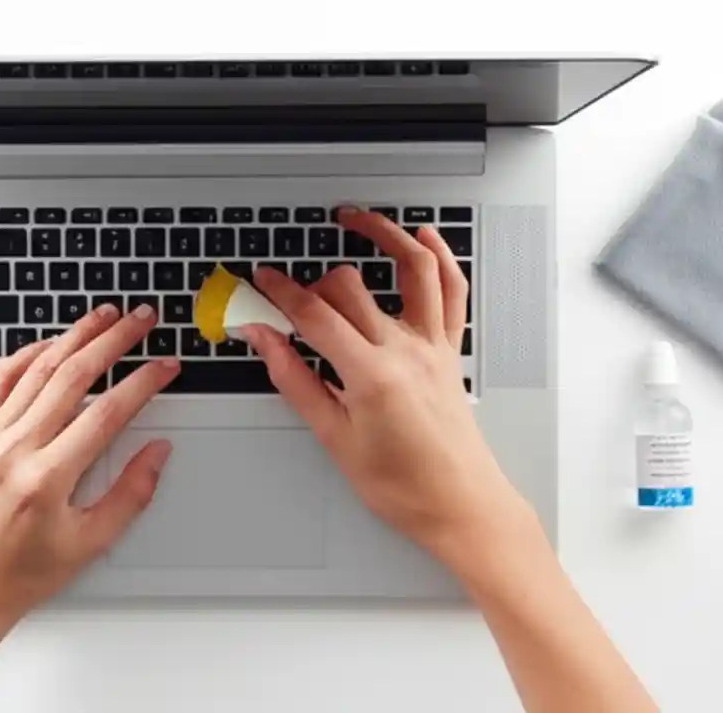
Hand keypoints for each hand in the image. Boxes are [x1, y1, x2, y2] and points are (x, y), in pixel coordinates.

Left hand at [0, 303, 176, 631]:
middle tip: (140, 320)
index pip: (106, 412)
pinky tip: (52, 343)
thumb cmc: (24, 572)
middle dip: (114, 340)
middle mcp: (13, 450)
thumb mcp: (91, 542)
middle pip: (73, 376)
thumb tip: (158, 450)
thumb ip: (131, 492)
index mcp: (47, 479)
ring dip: (75, 336)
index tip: (165, 366)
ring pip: (37, 369)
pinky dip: (27, 354)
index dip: (143, 382)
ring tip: (104, 316)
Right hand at [240, 209, 535, 561]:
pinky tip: (423, 237)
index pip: (314, 316)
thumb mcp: (334, 439)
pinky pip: (452, 291)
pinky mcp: (449, 350)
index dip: (280, 293)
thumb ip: (296, 381)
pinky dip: (440, 257)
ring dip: (384, 234)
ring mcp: (433, 346)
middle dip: (313, 282)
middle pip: (350, 288)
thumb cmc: (403, 486)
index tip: (261, 282)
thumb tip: (265, 342)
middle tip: (288, 293)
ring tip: (354, 218)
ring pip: (411, 268)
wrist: (461, 505)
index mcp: (371, 376)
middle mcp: (406, 351)